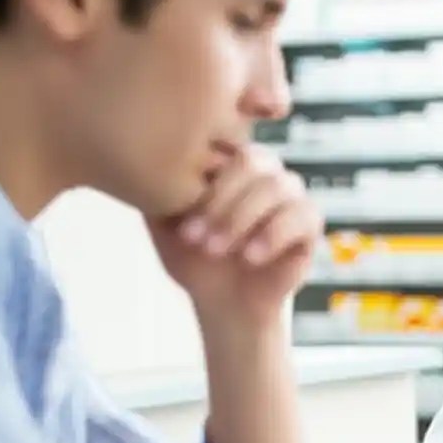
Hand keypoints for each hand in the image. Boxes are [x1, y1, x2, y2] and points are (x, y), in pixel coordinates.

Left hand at [146, 145, 322, 323]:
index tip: (181, 216)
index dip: (205, 175)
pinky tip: (249, 257)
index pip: (226, 140)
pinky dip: (273, 235)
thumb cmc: (194, 258)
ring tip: (215, 250)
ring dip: (241, 219)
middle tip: (193, 238)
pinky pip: (302, 215)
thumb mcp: (163, 223)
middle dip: (220, 201)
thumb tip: (133, 158)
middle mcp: (265, 170)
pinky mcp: (309, 223)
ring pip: (277, 187)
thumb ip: (154, 190)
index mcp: (230, 160)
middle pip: (253, 161)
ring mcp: (290, 194)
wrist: (224, 303)